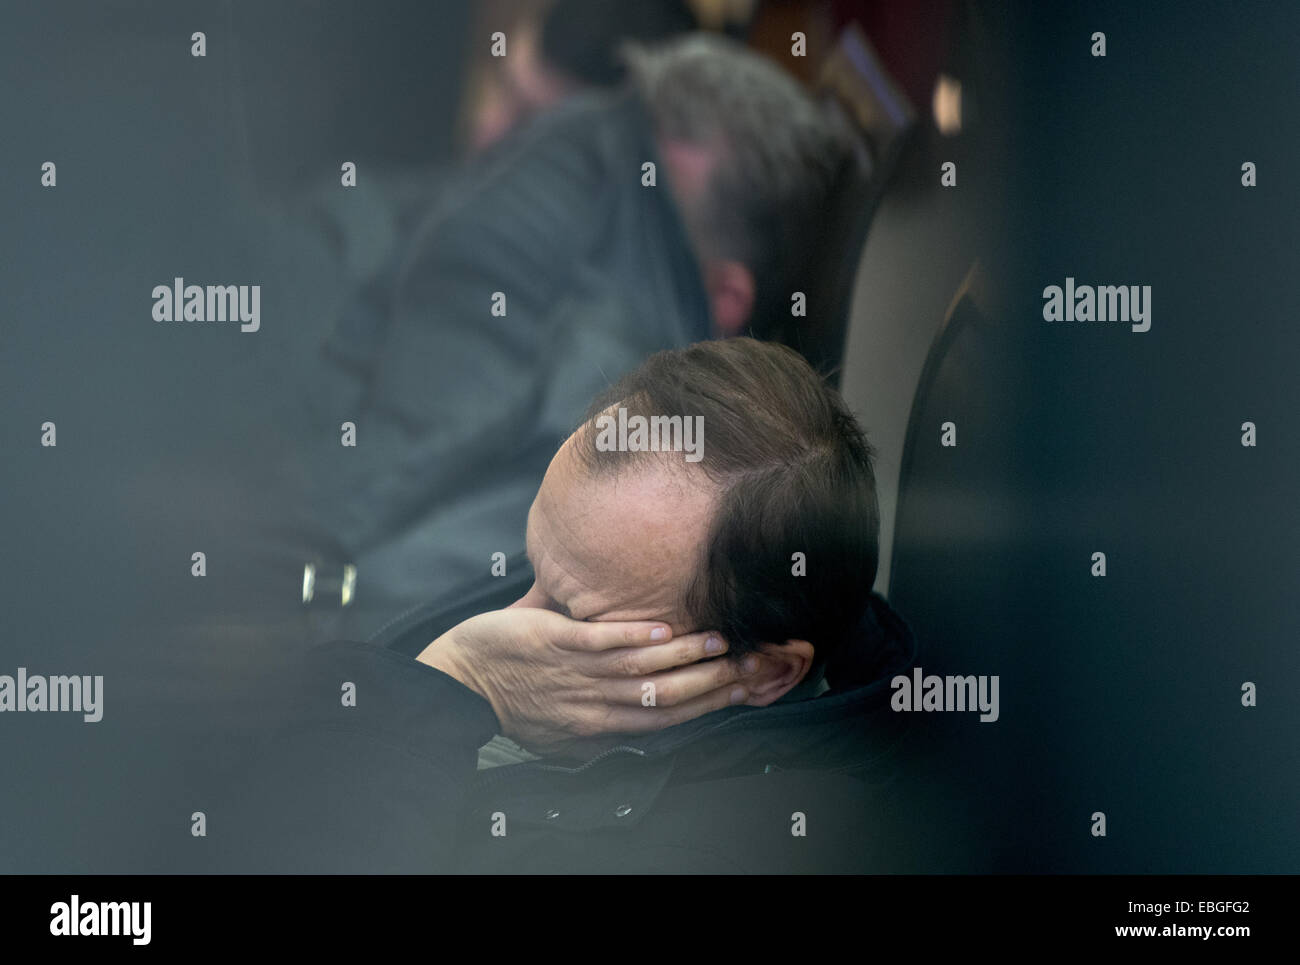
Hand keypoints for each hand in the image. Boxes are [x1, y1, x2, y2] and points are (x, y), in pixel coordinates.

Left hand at [415, 607, 758, 753]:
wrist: (460, 680)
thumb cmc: (512, 702)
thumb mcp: (561, 731)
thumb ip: (601, 718)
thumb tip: (638, 709)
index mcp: (600, 725)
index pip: (666, 718)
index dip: (710, 705)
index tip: (746, 689)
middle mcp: (594, 703)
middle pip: (665, 697)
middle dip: (713, 681)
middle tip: (753, 664)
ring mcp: (575, 672)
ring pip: (640, 669)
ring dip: (684, 656)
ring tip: (721, 641)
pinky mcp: (554, 642)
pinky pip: (601, 642)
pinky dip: (634, 636)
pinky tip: (664, 628)